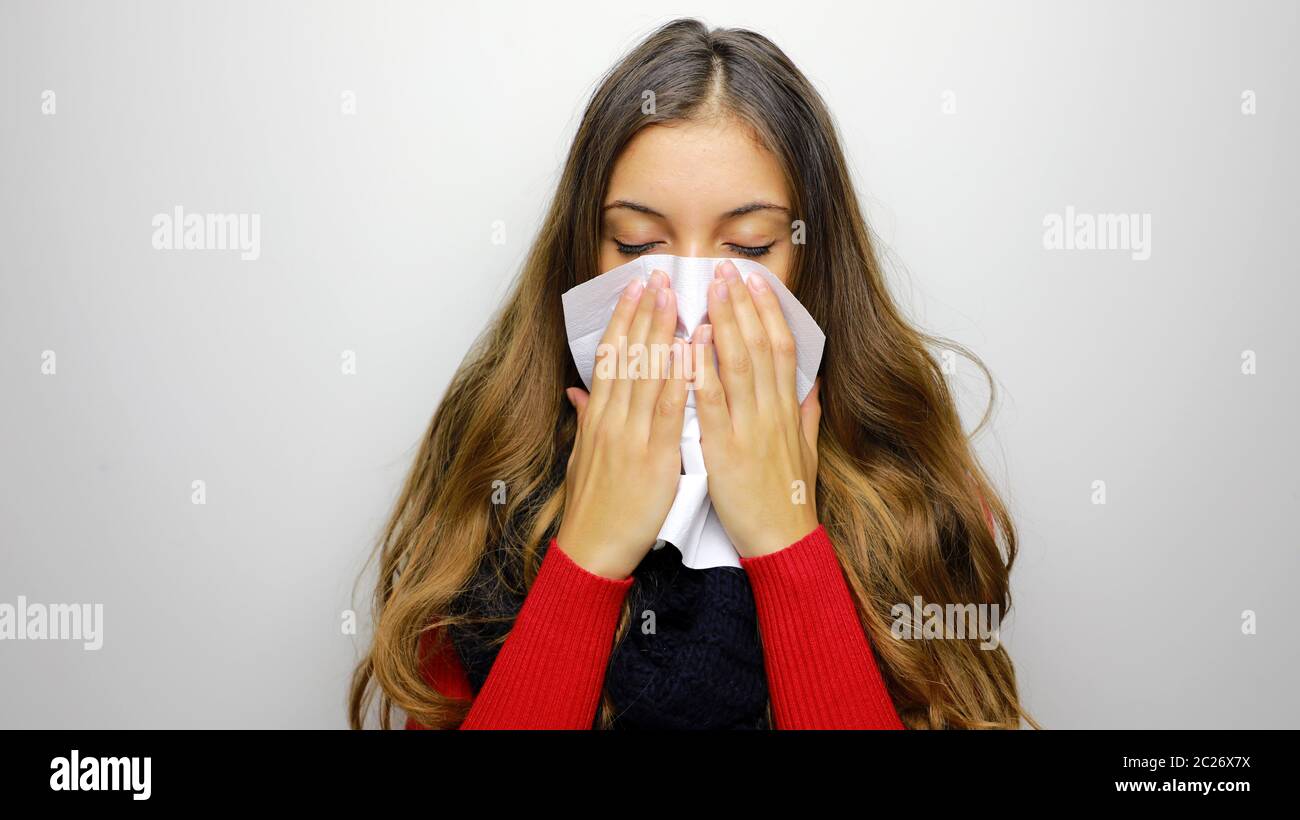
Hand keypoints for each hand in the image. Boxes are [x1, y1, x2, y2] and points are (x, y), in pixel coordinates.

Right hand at [556, 270, 691, 578]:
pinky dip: (681, 375)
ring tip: (675, 295)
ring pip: (647, 372)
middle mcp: (612, 419)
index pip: (611, 357)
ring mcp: (631, 435)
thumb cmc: (594, 509)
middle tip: (657, 275)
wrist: (592, 551)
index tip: (635, 288)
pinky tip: (691, 349)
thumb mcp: (581, 459)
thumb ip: (585, 422)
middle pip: (628, 355)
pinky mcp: (653, 457)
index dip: (624, 319)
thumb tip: (577, 394)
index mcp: (598, 419)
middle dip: (644, 312)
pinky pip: (669, 409)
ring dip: (662, 330)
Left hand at [692, 259, 821, 557]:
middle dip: (742, 304)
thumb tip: (812, 385)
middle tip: (725, 270)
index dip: (768, 311)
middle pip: (759, 345)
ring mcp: (749, 428)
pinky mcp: (726, 450)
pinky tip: (692, 344)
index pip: (781, 348)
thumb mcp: (807, 452)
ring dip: (724, 323)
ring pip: (738, 365)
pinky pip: (711, 403)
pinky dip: (702, 371)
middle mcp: (770, 412)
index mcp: (786, 410)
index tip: (754, 281)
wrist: (782, 542)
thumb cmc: (788, 500)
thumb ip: (807, 414)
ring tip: (709, 290)